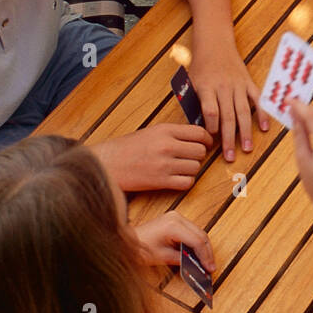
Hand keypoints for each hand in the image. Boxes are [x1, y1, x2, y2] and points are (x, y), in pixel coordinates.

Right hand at [94, 123, 212, 191]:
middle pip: (200, 151)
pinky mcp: (161, 181)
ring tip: (180, 168)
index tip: (206, 144)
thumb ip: (172, 134)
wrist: (106, 163)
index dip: (206, 140)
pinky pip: (187, 182)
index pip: (199, 133)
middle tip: (191, 158)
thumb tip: (195, 138)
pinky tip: (176, 178)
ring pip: (195, 168)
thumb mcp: (150, 132)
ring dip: (191, 169)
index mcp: (164, 130)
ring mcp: (165, 164)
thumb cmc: (125, 148)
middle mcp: (167, 146)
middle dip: (198, 155)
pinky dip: (185, 182)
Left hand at [132, 210, 214, 270]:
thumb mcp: (162, 257)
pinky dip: (197, 243)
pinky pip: (192, 231)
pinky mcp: (175, 220)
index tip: (209, 268)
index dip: (205, 256)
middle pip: (201, 235)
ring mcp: (176, 217)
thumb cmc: (139, 248)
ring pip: (199, 232)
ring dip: (203, 247)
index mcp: (173, 225)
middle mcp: (177, 217)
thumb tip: (197, 265)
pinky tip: (199, 254)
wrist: (127, 240)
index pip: (197, 241)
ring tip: (206, 262)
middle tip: (211, 267)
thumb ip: (182, 259)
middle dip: (207, 252)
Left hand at [189, 38, 266, 162]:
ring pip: (243, 112)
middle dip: (229, 138)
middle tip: (230, 157)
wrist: (215, 45)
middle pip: (227, 116)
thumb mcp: (191, 83)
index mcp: (206, 87)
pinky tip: (264, 128)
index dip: (211, 127)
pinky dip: (262, 114)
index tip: (211, 141)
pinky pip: (257, 100)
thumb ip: (194, 105)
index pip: (210, 110)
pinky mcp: (249, 83)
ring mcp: (238, 85)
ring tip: (247, 148)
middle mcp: (223, 87)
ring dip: (245, 131)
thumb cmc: (200, 67)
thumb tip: (196, 129)